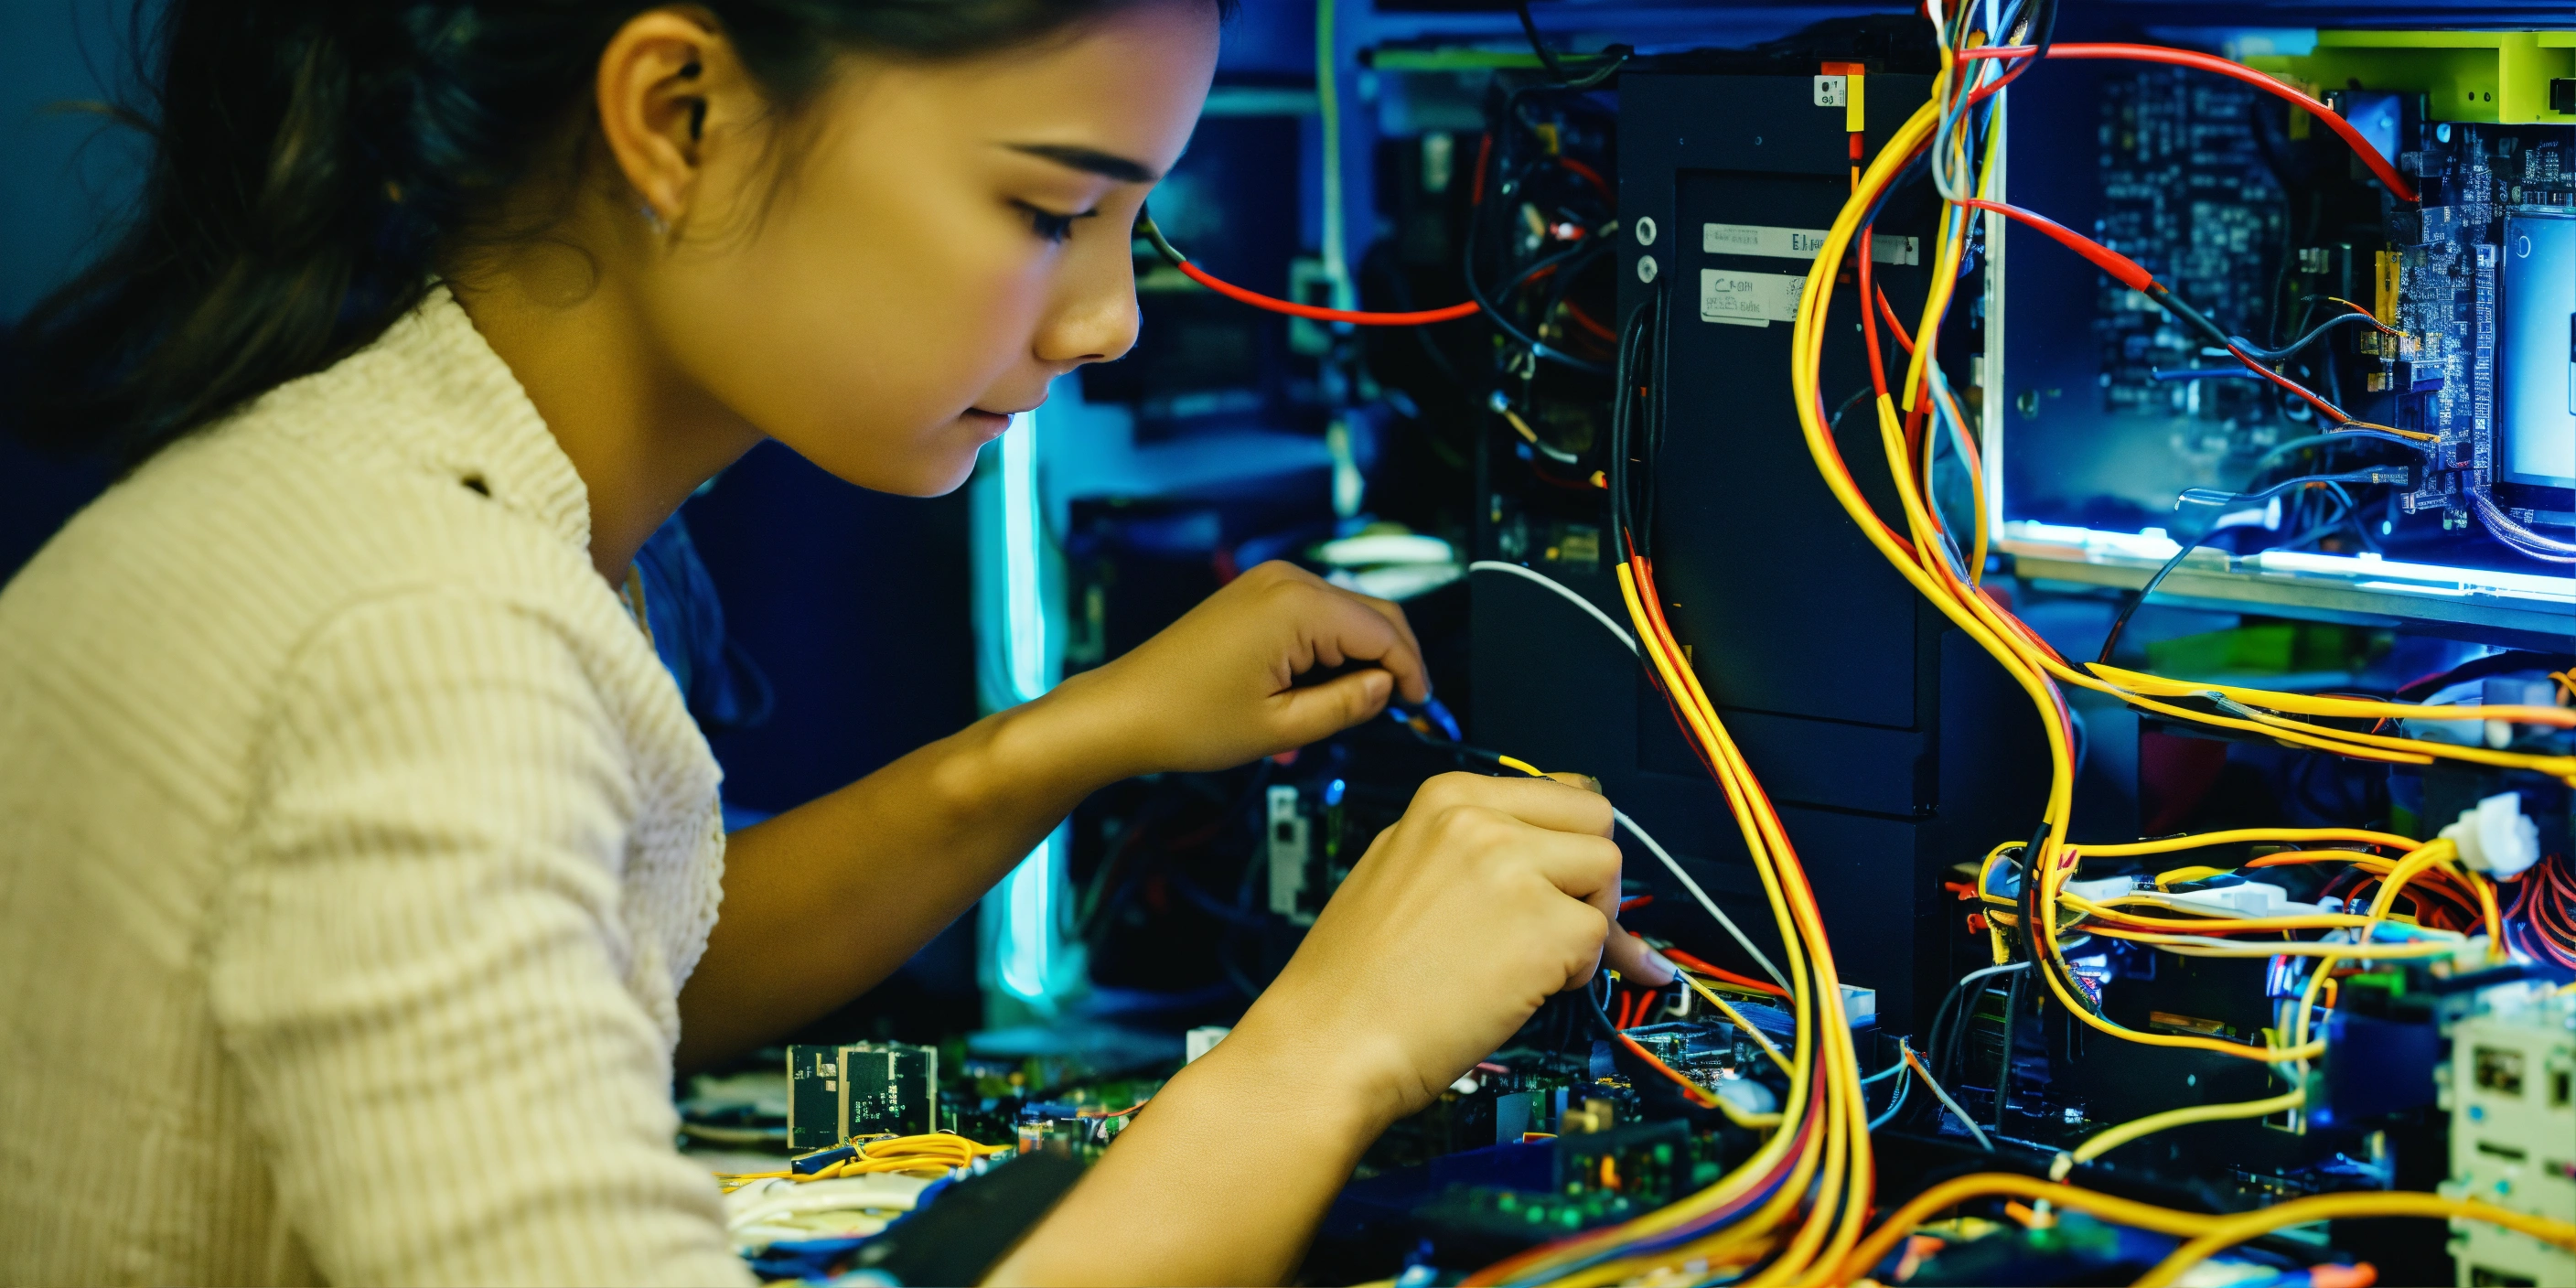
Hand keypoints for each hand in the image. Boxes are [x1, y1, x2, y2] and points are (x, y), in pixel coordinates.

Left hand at [1046, 560, 1427, 776]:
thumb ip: (1346, 706)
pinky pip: (1317, 613)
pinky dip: (1333, 646)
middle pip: (1373, 614)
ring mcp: (1269, 582)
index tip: (1422, 710)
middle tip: (1403, 710)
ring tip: (1357, 706)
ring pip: (1348, 613)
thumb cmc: (1187, 719)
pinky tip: (1326, 684)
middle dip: (1394, 660)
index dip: (1412, 675)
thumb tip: (1388, 689)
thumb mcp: (1281, 728)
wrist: (1124, 709)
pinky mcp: (1256, 594)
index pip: (1384, 633)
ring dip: (1363, 654)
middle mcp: (1286, 580)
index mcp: (1297, 606)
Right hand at [1226, 772, 1674, 1129]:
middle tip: (1553, 923)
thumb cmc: (1352, 978)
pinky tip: (1519, 991)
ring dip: (1587, 920)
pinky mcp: (1543, 927)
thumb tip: (1545, 852)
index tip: (1560, 878)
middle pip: (1596, 819)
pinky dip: (1576, 973)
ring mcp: (1513, 867)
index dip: (1566, 844)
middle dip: (1588, 873)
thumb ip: (1471, 848)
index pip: (1558, 790)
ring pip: (1608, 872)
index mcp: (1445, 798)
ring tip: (1527, 960)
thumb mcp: (1399, 868)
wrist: (1327, 1044)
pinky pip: (1601, 940)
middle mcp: (1481, 819)